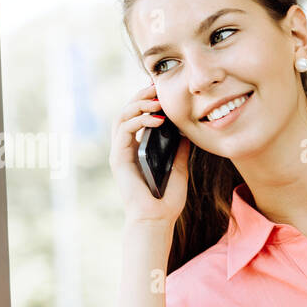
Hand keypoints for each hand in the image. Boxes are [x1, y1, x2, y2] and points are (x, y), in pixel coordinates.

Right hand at [109, 81, 191, 226]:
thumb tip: (188, 130)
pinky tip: (157, 120)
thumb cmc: (167, 198)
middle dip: (141, 96)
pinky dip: (139, 121)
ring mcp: (120, 152)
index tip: (163, 91)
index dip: (148, 101)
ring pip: (122, 117)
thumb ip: (180, 148)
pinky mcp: (118, 158)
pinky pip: (124, 131)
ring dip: (139, 104)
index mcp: (138, 148)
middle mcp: (126, 148)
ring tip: (157, 100)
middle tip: (157, 87)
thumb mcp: (180, 167)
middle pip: (127, 112)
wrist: (157, 218)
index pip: (138, 117)